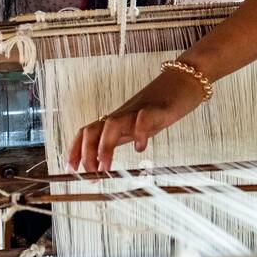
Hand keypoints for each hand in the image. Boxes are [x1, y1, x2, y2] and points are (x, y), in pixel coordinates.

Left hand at [66, 64, 208, 172]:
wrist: (184, 81)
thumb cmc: (161, 106)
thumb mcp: (137, 126)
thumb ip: (122, 139)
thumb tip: (103, 162)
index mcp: (117, 120)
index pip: (87, 132)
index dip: (75, 150)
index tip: (71, 169)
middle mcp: (123, 115)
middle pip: (93, 129)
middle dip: (86, 153)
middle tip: (91, 175)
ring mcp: (139, 110)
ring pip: (112, 124)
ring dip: (105, 147)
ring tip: (107, 167)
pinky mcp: (159, 109)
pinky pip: (144, 119)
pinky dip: (139, 134)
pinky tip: (140, 147)